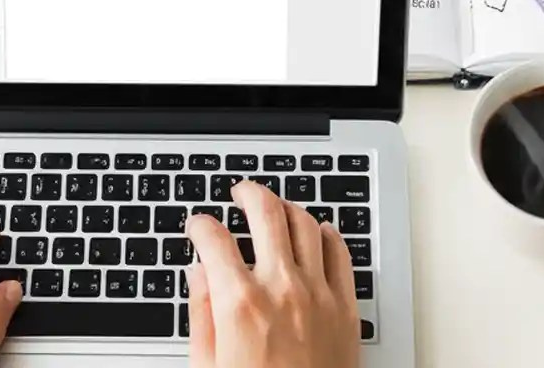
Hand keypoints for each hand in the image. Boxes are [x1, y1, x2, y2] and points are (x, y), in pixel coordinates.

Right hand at [185, 181, 359, 367]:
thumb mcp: (207, 366)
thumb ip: (202, 313)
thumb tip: (200, 275)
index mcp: (239, 304)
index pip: (213, 239)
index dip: (199, 225)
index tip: (197, 226)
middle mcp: (281, 289)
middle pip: (265, 212)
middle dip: (247, 193)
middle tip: (239, 192)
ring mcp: (319, 295)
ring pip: (305, 224)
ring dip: (286, 208)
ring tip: (275, 208)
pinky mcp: (346, 308)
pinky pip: (340, 253)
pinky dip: (327, 234)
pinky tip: (317, 232)